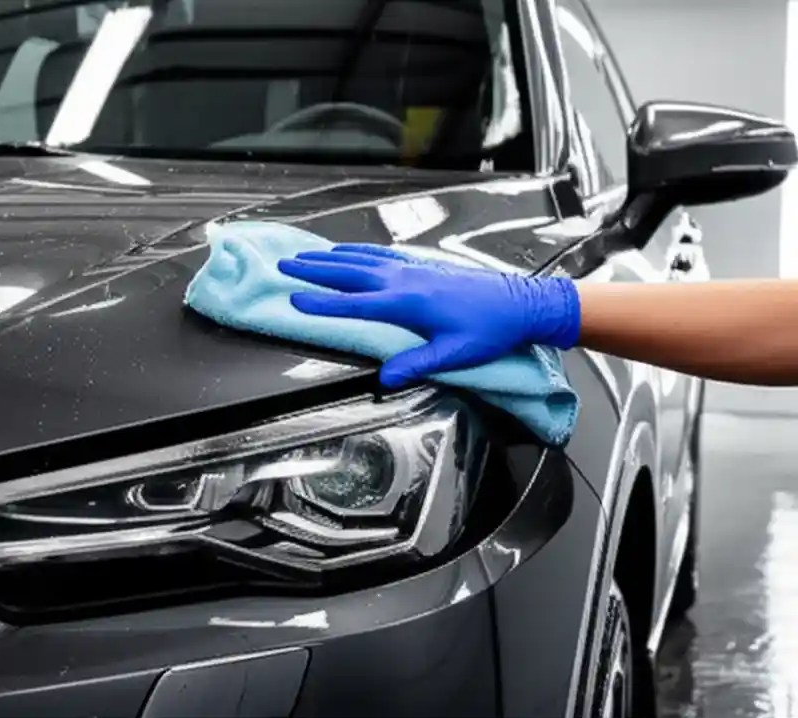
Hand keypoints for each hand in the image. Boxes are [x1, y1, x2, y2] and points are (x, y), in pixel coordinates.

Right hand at [277, 244, 579, 387]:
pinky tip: (346, 251)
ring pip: (362, 259)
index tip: (295, 299)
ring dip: (330, 257)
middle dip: (315, 270)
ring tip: (305, 255)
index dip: (322, 303)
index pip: (354, 304)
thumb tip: (385, 378)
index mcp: (408, 303)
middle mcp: (405, 280)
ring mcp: (412, 269)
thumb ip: (416, 363)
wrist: (519, 303)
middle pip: (350, 273)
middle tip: (285, 266)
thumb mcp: (454, 354)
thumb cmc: (489, 330)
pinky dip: (356, 251)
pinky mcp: (421, 266)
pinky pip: (379, 254)